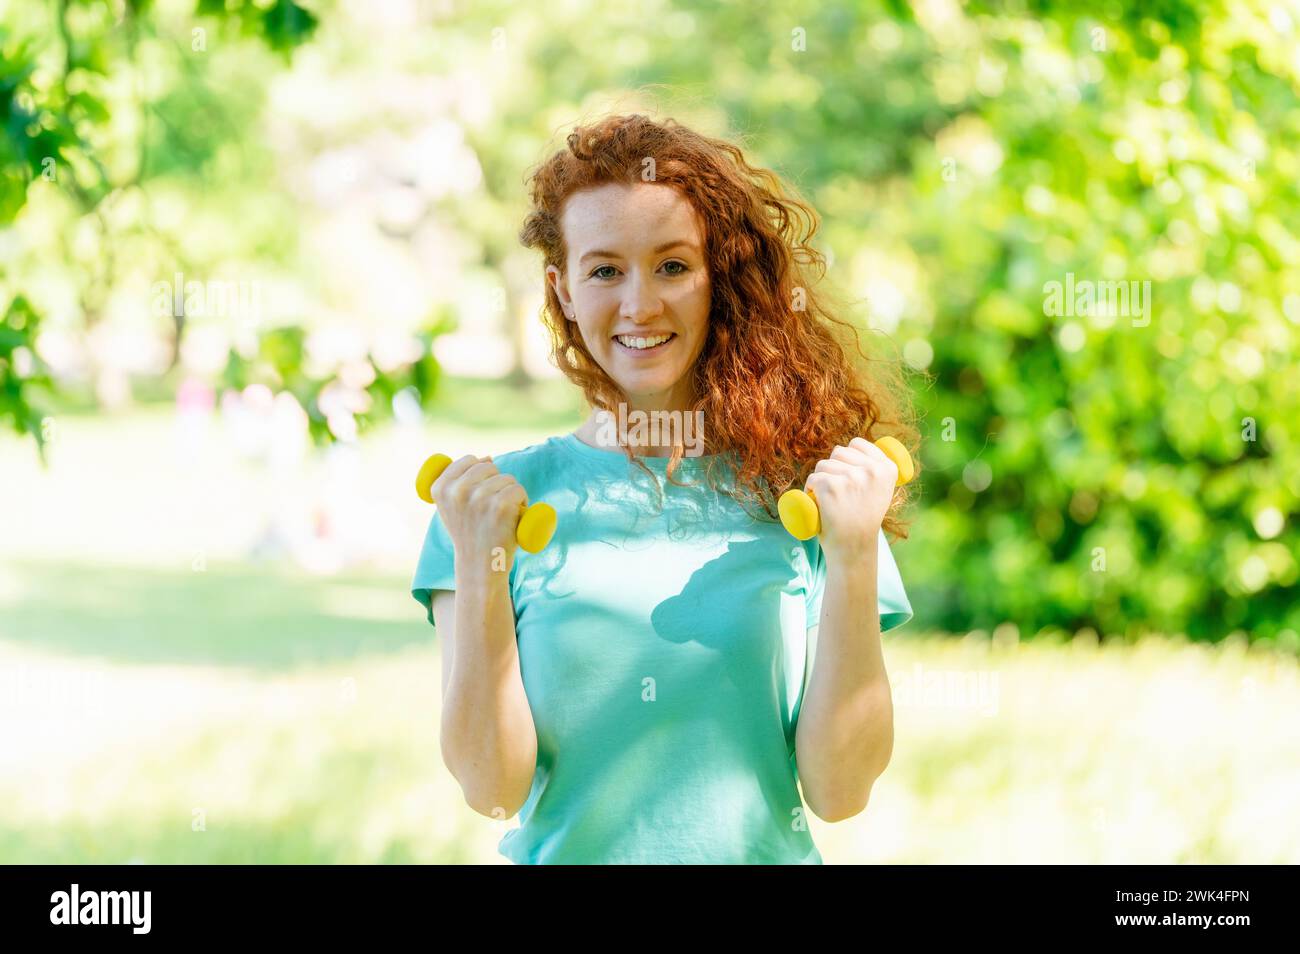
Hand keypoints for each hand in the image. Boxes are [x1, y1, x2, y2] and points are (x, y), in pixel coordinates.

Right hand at [429, 454, 528, 571]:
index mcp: (441, 488)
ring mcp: (478, 498)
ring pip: (506, 478)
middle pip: (489, 467)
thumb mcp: (454, 506)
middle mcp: (457, 491)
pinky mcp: (500, 506)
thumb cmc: (470, 533)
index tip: (479, 494)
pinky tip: (516, 516)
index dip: (480, 474)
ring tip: (503, 515)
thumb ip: (462, 480)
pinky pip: (518, 490)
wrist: (480, 566)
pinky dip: (523, 500)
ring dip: (511, 493)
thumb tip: (488, 457)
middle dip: (497, 483)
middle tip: (493, 508)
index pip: (469, 460)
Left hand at [803, 437, 898, 561]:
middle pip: (838, 452)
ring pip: (823, 465)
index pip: (857, 443)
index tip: (847, 474)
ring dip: (820, 479)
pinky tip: (817, 503)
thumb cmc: (863, 520)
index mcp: (887, 469)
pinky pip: (813, 479)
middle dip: (833, 468)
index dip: (847, 456)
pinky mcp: (831, 486)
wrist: (854, 548)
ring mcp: (851, 477)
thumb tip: (855, 448)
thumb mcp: (880, 491)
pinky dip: (809, 490)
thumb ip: (874, 471)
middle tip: (837, 491)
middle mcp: (872, 470)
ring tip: (829, 500)